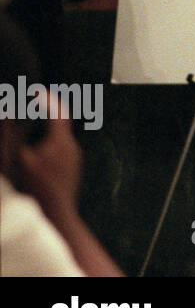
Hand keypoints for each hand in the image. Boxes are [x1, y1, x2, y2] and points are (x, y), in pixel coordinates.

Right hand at [15, 92, 82, 224]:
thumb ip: (12, 135)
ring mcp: (74, 160)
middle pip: (61, 121)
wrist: (55, 218)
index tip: (35, 90)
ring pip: (61, 136)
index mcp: (61, 141)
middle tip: (33, 102)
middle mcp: (72, 148)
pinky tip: (36, 148)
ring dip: (47, 127)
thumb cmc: (35, 189)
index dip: (46, 98)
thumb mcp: (17, 159)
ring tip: (32, 122)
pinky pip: (61, 149)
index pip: (58, 110)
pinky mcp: (71, 170)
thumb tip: (7, 114)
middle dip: (46, 111)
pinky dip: (49, 142)